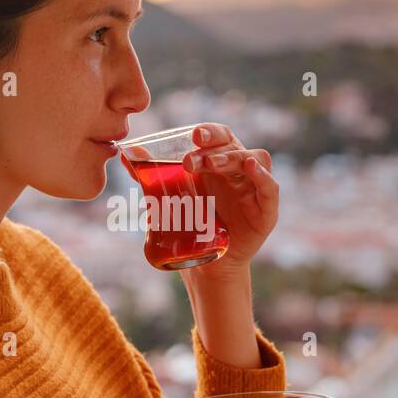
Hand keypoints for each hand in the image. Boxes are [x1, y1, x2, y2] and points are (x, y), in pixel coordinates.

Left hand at [122, 122, 278, 279]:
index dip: (209, 132)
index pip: (219, 137)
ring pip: (252, 160)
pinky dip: (263, 176)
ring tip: (212, 164)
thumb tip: (127, 154)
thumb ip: (151, 178)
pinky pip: (271, 189)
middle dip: (214, 147)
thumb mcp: (168, 201)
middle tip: (191, 160)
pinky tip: (251, 168)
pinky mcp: (266, 211)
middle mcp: (238, 170)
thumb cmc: (191, 226)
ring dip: (231, 158)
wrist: (206, 265)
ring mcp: (254, 189)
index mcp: (218, 162)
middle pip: (233, 145)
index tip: (193, 136)